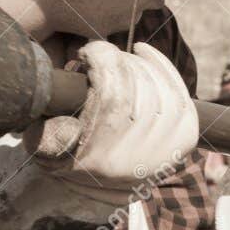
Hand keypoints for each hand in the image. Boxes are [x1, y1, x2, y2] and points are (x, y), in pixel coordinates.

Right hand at [30, 41, 198, 189]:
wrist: (99, 179)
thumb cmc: (64, 148)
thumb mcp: (43, 143)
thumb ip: (47, 133)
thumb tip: (67, 124)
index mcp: (100, 162)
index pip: (114, 99)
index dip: (105, 63)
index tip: (90, 50)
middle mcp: (138, 164)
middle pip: (142, 91)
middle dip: (122, 62)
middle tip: (105, 54)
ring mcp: (167, 154)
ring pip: (164, 91)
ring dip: (141, 65)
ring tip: (120, 59)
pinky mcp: (185, 141)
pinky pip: (182, 93)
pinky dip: (164, 68)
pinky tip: (144, 54)